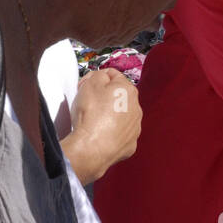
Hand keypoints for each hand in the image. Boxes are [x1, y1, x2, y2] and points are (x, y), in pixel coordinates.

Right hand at [62, 68, 142, 184]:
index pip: (113, 75)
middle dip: (104, 97)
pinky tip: (101, 135)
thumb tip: (103, 78)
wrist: (92, 147)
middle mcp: (137, 108)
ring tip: (94, 121)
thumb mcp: (90, 83)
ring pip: (122, 116)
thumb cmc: (91, 114)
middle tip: (88, 103)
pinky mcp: (130, 144)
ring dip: (110, 116)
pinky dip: (112, 133)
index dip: (96, 78)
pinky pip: (120, 134)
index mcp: (128, 90)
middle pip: (119, 97)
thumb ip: (99, 75)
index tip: (85, 85)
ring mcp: (135, 128)